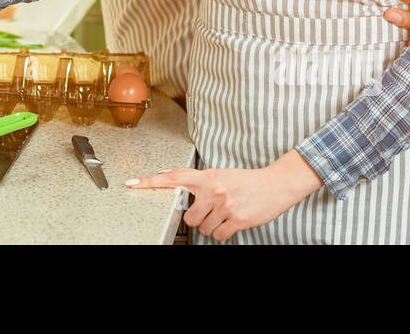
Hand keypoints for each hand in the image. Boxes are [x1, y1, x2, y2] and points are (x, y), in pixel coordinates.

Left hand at [125, 165, 297, 240]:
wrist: (276, 184)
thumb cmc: (248, 181)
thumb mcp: (221, 174)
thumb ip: (200, 181)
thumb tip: (177, 183)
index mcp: (207, 176)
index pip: (173, 177)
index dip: (151, 181)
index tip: (133, 183)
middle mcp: (214, 190)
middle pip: (189, 218)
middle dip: (198, 219)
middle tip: (211, 211)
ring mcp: (225, 206)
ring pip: (204, 228)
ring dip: (212, 226)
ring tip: (224, 214)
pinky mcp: (237, 219)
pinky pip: (219, 235)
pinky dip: (223, 232)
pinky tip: (231, 221)